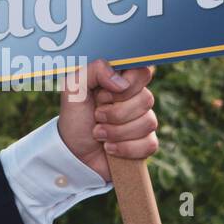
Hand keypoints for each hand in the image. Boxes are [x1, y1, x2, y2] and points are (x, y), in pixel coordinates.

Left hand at [58, 59, 157, 181]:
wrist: (74, 153)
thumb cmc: (75, 117)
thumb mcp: (74, 88)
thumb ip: (94, 70)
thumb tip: (122, 82)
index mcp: (121, 81)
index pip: (143, 71)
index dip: (129, 83)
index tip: (107, 92)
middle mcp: (136, 99)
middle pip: (146, 98)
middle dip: (116, 112)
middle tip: (97, 115)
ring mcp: (143, 121)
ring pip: (148, 122)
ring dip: (117, 131)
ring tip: (98, 133)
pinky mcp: (146, 144)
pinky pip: (149, 144)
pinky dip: (125, 148)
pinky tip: (109, 148)